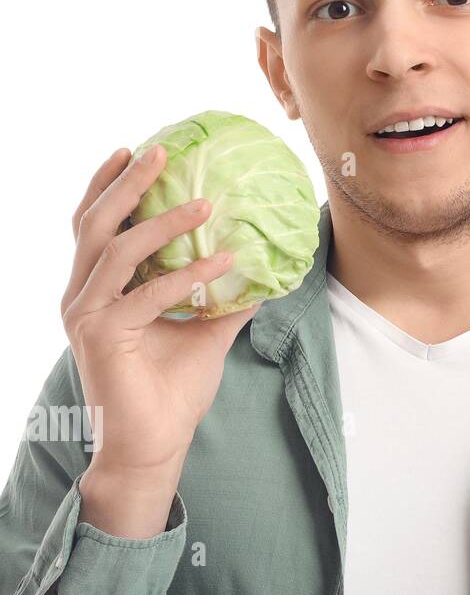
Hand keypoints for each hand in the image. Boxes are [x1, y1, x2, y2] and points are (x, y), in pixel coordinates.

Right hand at [60, 145, 259, 482]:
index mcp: (95, 290)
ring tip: (205, 203)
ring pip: (118, 251)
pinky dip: (187, 274)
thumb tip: (261, 265)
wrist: (154, 444)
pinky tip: (224, 260)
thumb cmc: (172, 391)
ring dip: (163, 223)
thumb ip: (225, 296)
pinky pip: (147, 294)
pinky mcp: (101, 337)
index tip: (132, 149)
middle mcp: (82, 297)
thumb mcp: (205, 331)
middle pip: (95, 225)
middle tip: (159, 151)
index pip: (92, 226)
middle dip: (126, 184)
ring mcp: (86, 316)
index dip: (107, 186)